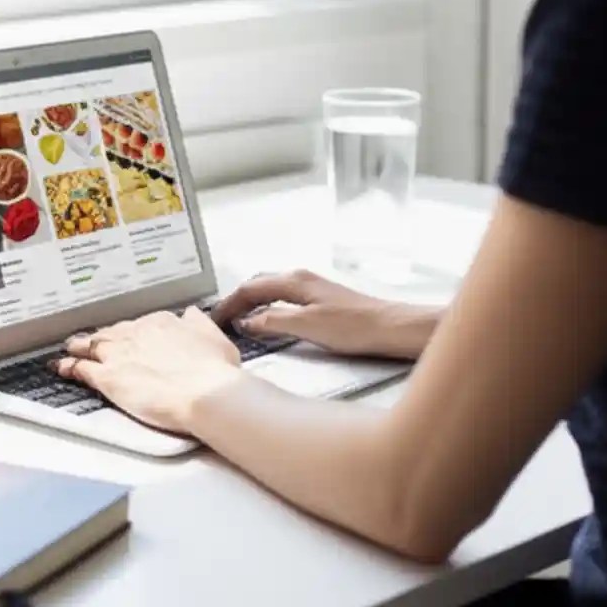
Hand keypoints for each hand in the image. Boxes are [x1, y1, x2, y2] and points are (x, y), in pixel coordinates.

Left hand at [53, 309, 244, 433]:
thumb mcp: (214, 337)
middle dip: (101, 338)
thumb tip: (191, 314)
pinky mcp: (108, 377)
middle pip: (111, 333)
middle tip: (92, 341)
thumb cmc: (215, 372)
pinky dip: (69, 367)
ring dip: (79, 347)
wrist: (204, 393)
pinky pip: (81, 368)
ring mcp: (119, 355)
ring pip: (91, 346)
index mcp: (162, 323)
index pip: (138, 325)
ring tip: (70, 349)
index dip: (130, 333)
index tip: (128, 337)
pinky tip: (62, 368)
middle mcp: (136, 334)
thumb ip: (198, 324)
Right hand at [210, 270, 440, 359]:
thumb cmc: (353, 326)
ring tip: (238, 321)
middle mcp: (301, 278)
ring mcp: (312, 288)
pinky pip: (283, 299)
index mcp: (294, 281)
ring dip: (251, 304)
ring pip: (271, 291)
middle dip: (236, 301)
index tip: (214, 320)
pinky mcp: (321, 300)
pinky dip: (267, 308)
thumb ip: (271, 321)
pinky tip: (268, 321)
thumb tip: (246, 321)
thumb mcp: (306, 326)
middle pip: (258, 285)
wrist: (393, 328)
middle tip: (221, 320)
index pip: (249, 288)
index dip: (229, 304)